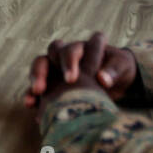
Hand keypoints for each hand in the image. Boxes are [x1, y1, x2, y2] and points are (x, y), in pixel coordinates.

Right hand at [23, 32, 137, 111]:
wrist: (118, 82)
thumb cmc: (119, 68)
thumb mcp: (122, 66)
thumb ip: (114, 70)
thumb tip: (102, 79)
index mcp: (84, 48)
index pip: (72, 49)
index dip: (69, 61)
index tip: (71, 80)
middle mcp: (68, 55)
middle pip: (50, 55)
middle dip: (44, 70)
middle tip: (44, 88)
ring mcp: (58, 69)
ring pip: (40, 67)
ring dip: (35, 79)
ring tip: (34, 95)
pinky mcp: (53, 86)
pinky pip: (38, 88)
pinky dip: (33, 95)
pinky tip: (31, 105)